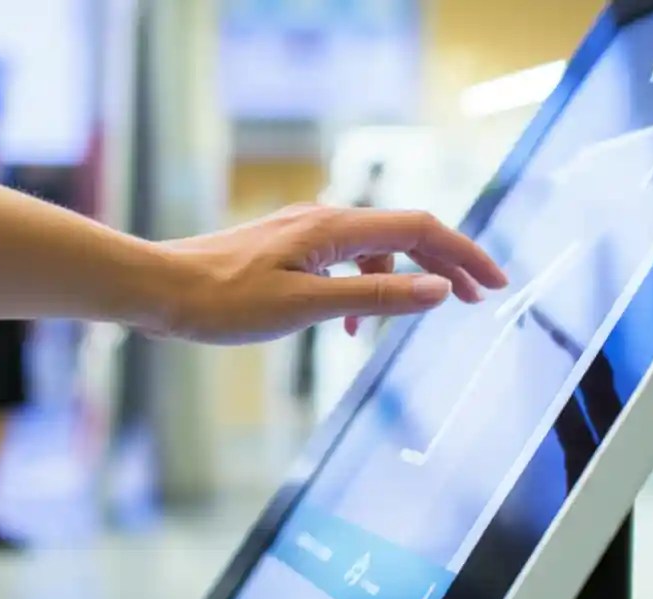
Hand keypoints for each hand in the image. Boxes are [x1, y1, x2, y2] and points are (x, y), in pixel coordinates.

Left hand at [156, 205, 507, 343]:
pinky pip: (341, 261)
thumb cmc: (223, 301)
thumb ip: (376, 296)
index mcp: (334, 227)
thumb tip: (438, 289)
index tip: (494, 285)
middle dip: (444, 264)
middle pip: (402, 233)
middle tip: (476, 299)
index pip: (420, 230)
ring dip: (400, 280)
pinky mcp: (287, 248)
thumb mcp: (307, 306)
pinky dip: (361, 287)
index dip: (463, 255)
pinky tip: (348, 324)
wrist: (158, 290)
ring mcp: (303, 232)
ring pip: (372, 248)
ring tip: (409, 318)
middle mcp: (323, 220)